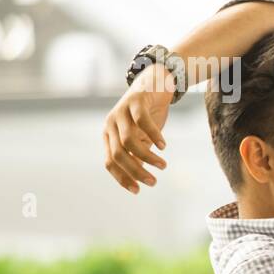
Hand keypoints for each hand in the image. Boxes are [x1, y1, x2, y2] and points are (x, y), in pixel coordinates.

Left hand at [104, 62, 172, 193]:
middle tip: (154, 182)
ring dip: (147, 156)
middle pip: (118, 154)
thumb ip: (137, 154)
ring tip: (163, 166)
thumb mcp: (141, 137)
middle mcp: (111, 124)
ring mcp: (121, 112)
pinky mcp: (135, 102)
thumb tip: (139, 177)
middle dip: (136, 171)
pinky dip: (153, 135)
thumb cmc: (148, 114)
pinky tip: (164, 146)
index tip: (138, 190)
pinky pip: (142, 122)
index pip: (110, 162)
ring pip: (129, 141)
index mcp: (109, 135)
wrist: (155, 83)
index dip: (122, 178)